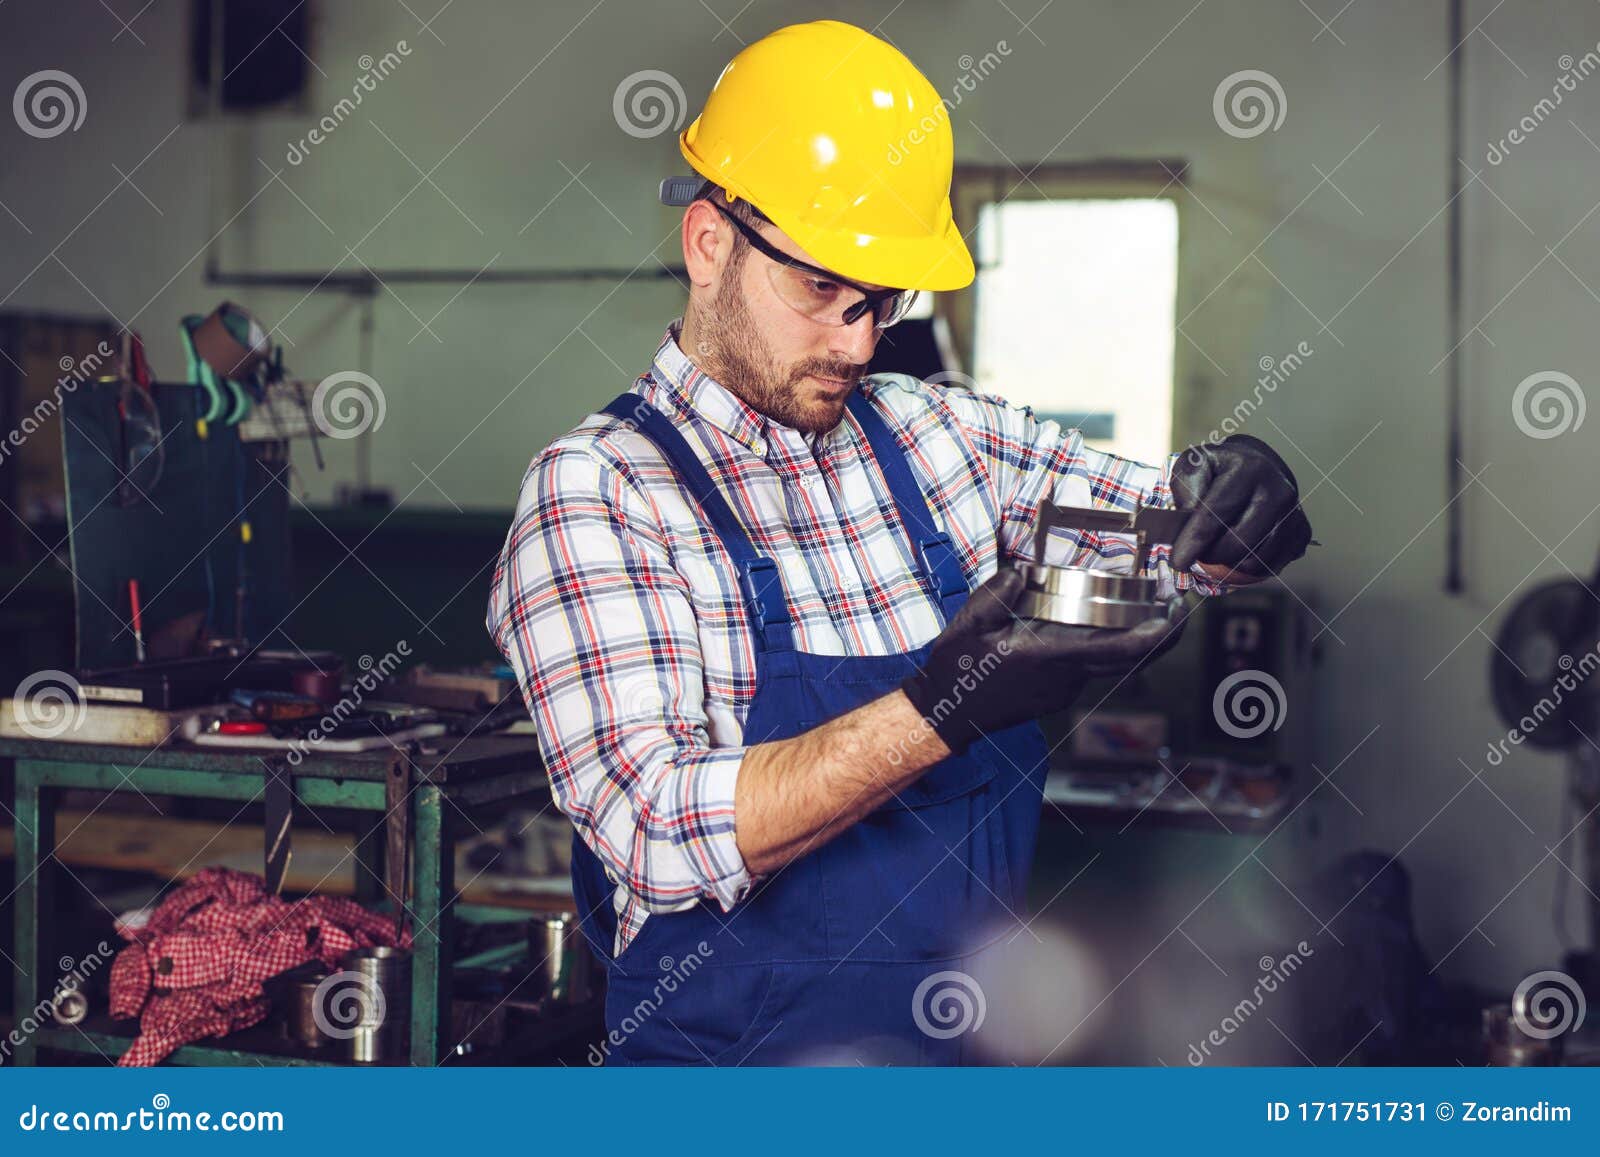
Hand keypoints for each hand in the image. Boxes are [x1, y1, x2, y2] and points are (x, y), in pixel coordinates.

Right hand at [901, 566, 1188, 754]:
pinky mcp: (1059, 691)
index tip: (1176, 612)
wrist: (945, 715)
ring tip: (1150, 602)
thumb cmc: (956, 672)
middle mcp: (1066, 678)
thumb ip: (996, 596)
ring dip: (1137, 638)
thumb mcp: (967, 625)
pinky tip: (1105, 620)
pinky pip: (1094, 665)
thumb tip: (1021, 573)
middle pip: (1131, 661)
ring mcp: (1065, 689)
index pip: (1120, 651)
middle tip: (1177, 600)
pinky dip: (1110, 644)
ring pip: (1114, 663)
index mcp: (1050, 659)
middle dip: (1163, 634)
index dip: (1156, 634)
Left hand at [1169, 435, 1312, 578]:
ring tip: (1218, 545)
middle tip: (1196, 550)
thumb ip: (1184, 486)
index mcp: (1248, 470)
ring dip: (1227, 562)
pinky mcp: (1302, 533)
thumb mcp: (1195, 465)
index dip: (1191, 544)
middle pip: (1236, 544)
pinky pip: (1269, 566)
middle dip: (1208, 554)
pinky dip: (1247, 566)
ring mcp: (1294, 513)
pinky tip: (1238, 548)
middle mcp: (1277, 490)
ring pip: (1253, 560)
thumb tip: (1187, 514)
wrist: (1255, 468)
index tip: (1177, 561)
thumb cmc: (1220, 471)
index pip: (1214, 517)